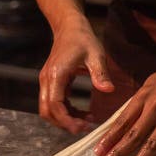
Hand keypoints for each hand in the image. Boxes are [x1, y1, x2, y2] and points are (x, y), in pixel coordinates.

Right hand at [38, 17, 113, 132]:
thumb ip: (101, 74)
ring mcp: (47, 82)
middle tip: (85, 128)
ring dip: (65, 119)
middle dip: (64, 123)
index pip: (54, 104)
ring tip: (88, 122)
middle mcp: (47, 80)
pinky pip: (55, 103)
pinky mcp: (52, 83)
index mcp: (56, 75)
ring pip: (49, 109)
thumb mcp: (96, 55)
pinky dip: (67, 112)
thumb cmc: (83, 39)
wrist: (69, 27)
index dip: (65, 119)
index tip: (81, 127)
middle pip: (47, 111)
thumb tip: (108, 90)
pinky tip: (83, 114)